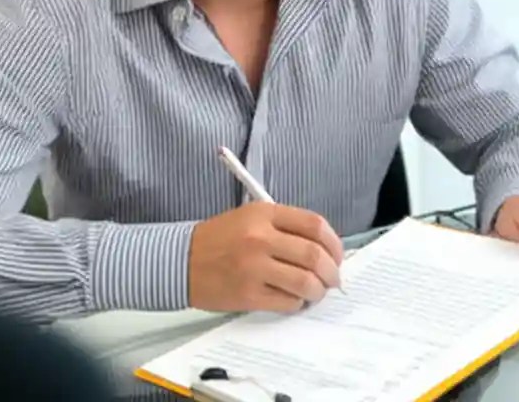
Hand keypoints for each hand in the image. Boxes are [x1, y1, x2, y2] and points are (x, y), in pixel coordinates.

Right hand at [189, 202, 343, 312]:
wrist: (181, 261)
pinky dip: (297, 303)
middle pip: (315, 256)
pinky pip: (287, 302)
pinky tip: (294, 300)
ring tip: (315, 292)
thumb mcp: (250, 217)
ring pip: (305, 282)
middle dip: (332, 272)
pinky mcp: (247, 294)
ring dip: (318, 291)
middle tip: (332, 279)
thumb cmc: (218, 239)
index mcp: (264, 214)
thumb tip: (324, 249)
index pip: (314, 225)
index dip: (334, 243)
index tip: (337, 255)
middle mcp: (260, 238)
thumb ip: (285, 228)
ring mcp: (254, 267)